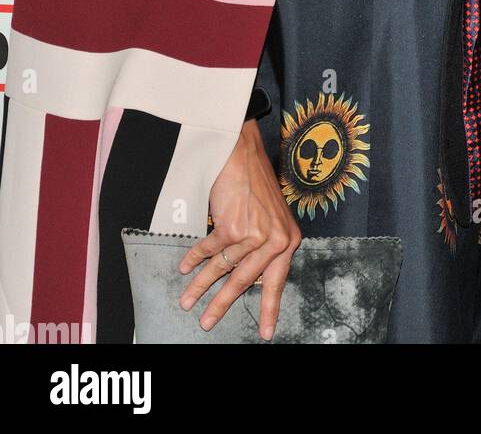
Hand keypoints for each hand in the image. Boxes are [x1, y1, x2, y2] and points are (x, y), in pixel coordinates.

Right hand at [177, 118, 300, 340]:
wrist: (242, 153)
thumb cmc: (255, 184)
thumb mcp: (272, 218)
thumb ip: (266, 247)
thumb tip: (250, 279)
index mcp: (289, 240)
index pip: (277, 281)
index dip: (269, 308)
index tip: (264, 333)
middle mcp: (276, 239)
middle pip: (243, 282)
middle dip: (221, 305)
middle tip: (207, 324)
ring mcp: (254, 233)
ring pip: (222, 269)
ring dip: (200, 286)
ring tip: (187, 302)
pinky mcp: (233, 226)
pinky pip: (208, 251)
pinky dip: (194, 259)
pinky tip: (185, 267)